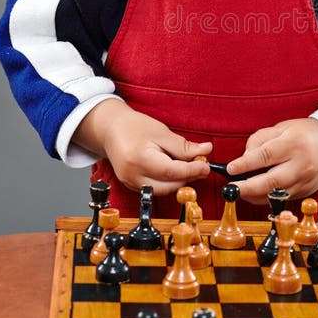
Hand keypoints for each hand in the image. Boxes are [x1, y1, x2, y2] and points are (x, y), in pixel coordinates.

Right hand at [73, 99, 211, 193]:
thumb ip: (183, 146)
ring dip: (179, 181)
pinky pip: (155, 189)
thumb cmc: (134, 127)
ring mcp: (130, 183)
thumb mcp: (161, 132)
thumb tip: (205, 151)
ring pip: (163, 190)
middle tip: (201, 165)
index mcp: (140, 159)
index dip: (192, 170)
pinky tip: (175, 170)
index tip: (206, 166)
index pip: (172, 171)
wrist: (110, 129)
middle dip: (188, 176)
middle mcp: (132, 175)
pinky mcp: (131, 186)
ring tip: (189, 166)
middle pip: (169, 185)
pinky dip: (168, 182)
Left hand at [225, 118, 317, 204]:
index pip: (266, 156)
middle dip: (247, 187)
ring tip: (240, 191)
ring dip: (254, 196)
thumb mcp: (281, 128)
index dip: (246, 164)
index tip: (230, 168)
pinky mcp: (306, 192)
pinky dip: (266, 198)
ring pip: (275, 195)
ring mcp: (305, 181)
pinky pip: (282, 199)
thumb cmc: (303, 133)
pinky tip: (255, 194)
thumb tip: (243, 159)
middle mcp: (301, 165)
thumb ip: (259, 141)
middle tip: (231, 188)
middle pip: (271, 181)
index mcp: (294, 143)